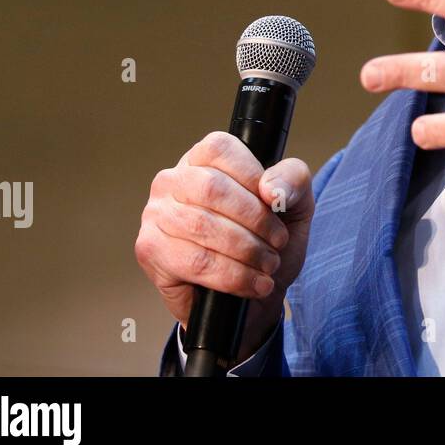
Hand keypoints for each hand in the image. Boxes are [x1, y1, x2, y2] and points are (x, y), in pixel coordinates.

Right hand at [134, 132, 314, 362]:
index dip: (253, 176)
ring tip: (268, 264)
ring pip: (203, 226)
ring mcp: (155, 214)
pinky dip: (233, 276)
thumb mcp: (294, 202)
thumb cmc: (266, 238)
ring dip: (247, 250)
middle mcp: (172, 180)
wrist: (252, 295)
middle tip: (277, 242)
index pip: (221, 149)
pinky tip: (253, 282)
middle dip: (256, 220)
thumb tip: (270, 189)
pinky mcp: (150, 250)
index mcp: (203, 157)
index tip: (276, 206)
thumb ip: (293, 180)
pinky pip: (195, 262)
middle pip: (212, 188)